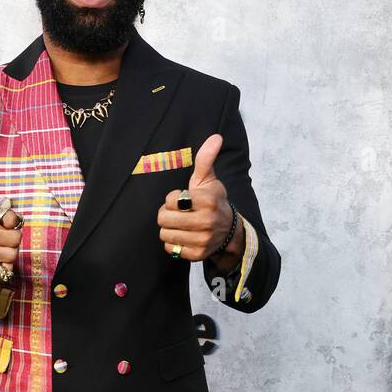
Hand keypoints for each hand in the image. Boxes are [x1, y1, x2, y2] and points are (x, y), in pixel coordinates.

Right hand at [0, 149, 23, 273]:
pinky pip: (3, 269)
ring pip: (11, 255)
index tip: (6, 219)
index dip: (13, 220)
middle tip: (5, 232)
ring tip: (2, 243)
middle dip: (14, 236)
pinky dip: (4, 263)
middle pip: (14, 239)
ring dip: (11, 249)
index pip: (10, 220)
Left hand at [156, 133, 241, 264]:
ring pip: (165, 234)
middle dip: (166, 214)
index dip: (172, 199)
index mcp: (207, 200)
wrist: (228, 229)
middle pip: (164, 218)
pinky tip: (184, 236)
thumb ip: (206, 159)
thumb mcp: (208, 179)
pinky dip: (173, 243)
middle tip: (177, 212)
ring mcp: (203, 239)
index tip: (183, 199)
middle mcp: (206, 221)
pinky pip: (171, 248)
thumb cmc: (212, 200)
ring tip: (180, 224)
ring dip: (169, 228)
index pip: (170, 200)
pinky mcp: (197, 254)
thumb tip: (216, 137)